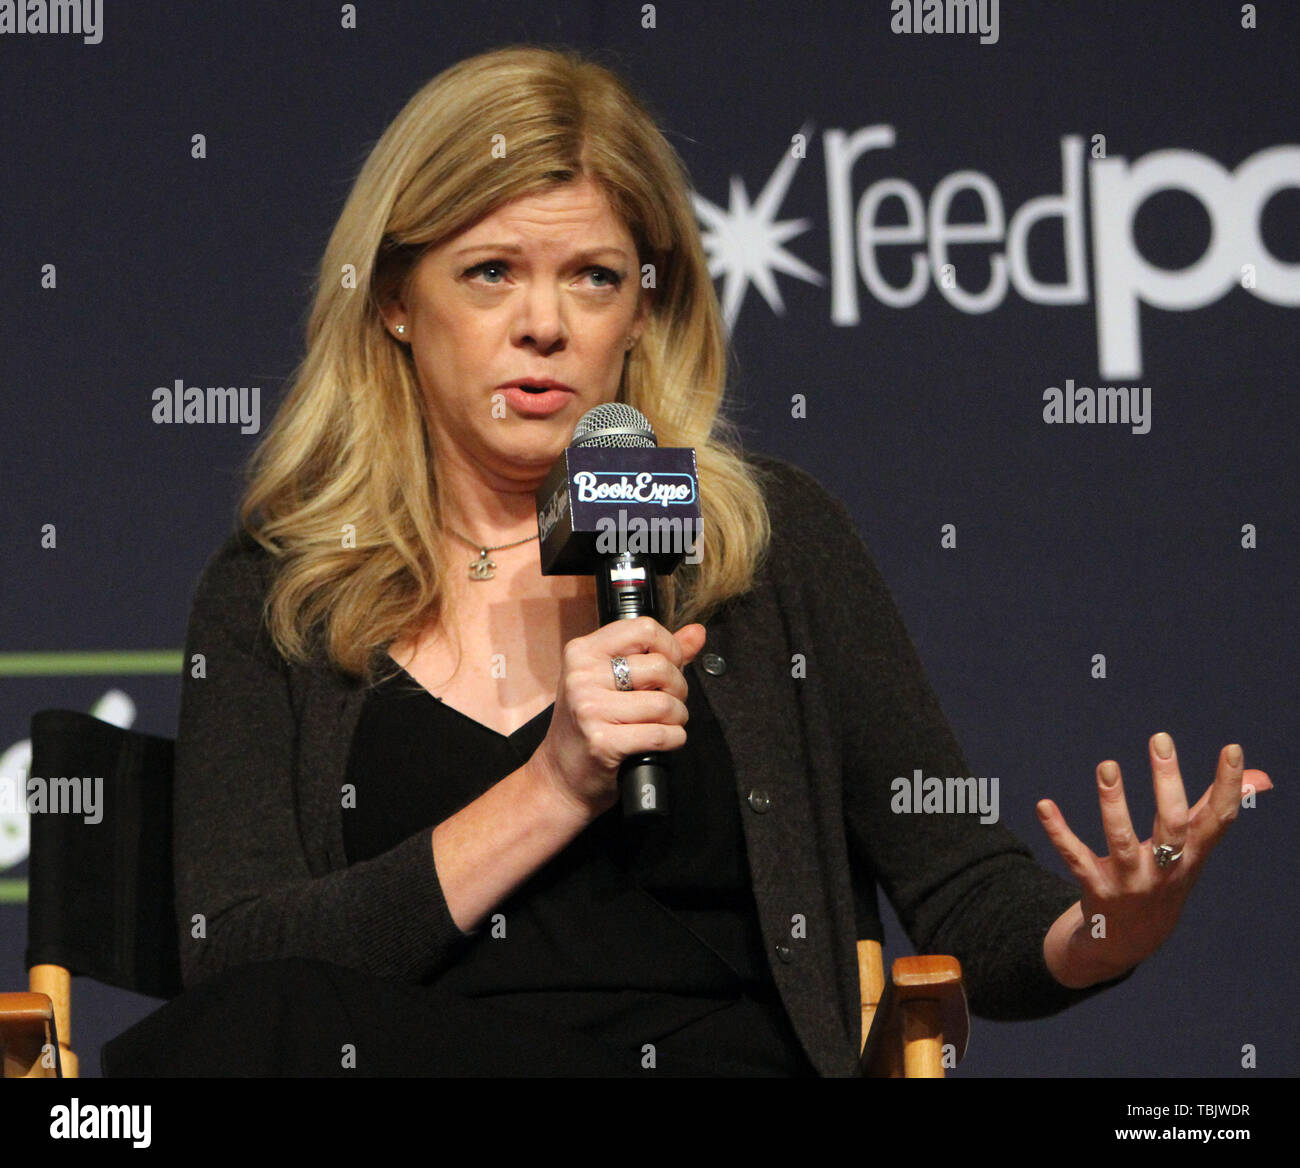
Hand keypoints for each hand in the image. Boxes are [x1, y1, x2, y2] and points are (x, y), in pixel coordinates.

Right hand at [529, 617, 707, 819]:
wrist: (561, 775)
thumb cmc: (590, 723)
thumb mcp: (613, 680)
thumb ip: (657, 653)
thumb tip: (697, 632)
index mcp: (583, 651)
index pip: (644, 628)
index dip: (670, 648)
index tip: (670, 665)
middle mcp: (582, 676)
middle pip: (660, 666)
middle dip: (678, 688)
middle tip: (670, 701)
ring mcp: (589, 709)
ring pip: (664, 703)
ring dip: (678, 717)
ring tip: (667, 723)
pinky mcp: (601, 741)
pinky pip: (661, 734)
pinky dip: (674, 739)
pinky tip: (664, 740)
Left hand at [1035, 733, 1272, 987]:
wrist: (1131, 943)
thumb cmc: (1165, 880)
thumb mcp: (1193, 852)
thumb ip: (1216, 811)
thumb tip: (1262, 777)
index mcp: (1192, 856)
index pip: (1218, 819)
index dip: (1229, 786)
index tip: (1232, 748)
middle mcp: (1166, 870)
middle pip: (1173, 824)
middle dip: (1168, 782)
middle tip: (1160, 739)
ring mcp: (1131, 882)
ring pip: (1122, 840)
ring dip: (1113, 803)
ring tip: (1106, 765)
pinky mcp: (1096, 890)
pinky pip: (1076, 858)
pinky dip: (1059, 831)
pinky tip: (1043, 805)